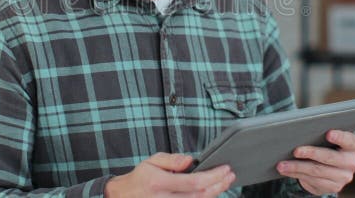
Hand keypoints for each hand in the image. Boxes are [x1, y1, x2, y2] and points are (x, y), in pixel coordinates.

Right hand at [105, 152, 234, 197]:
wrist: (124, 197)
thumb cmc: (140, 178)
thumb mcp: (151, 162)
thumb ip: (171, 160)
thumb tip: (190, 160)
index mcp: (159, 183)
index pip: (193, 182)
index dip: (213, 176)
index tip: (225, 168)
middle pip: (200, 196)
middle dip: (219, 185)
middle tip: (230, 175)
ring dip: (215, 193)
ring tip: (225, 182)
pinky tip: (212, 191)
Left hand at [276, 130, 354, 194]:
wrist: (330, 168)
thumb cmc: (326, 145)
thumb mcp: (327, 138)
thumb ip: (321, 132)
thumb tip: (299, 128)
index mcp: (354, 146)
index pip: (349, 141)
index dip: (340, 137)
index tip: (328, 133)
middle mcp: (352, 163)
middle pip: (330, 157)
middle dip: (311, 153)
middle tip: (295, 150)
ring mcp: (343, 177)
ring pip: (317, 170)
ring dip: (297, 167)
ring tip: (282, 164)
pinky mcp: (333, 187)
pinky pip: (312, 180)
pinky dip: (296, 174)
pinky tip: (286, 170)